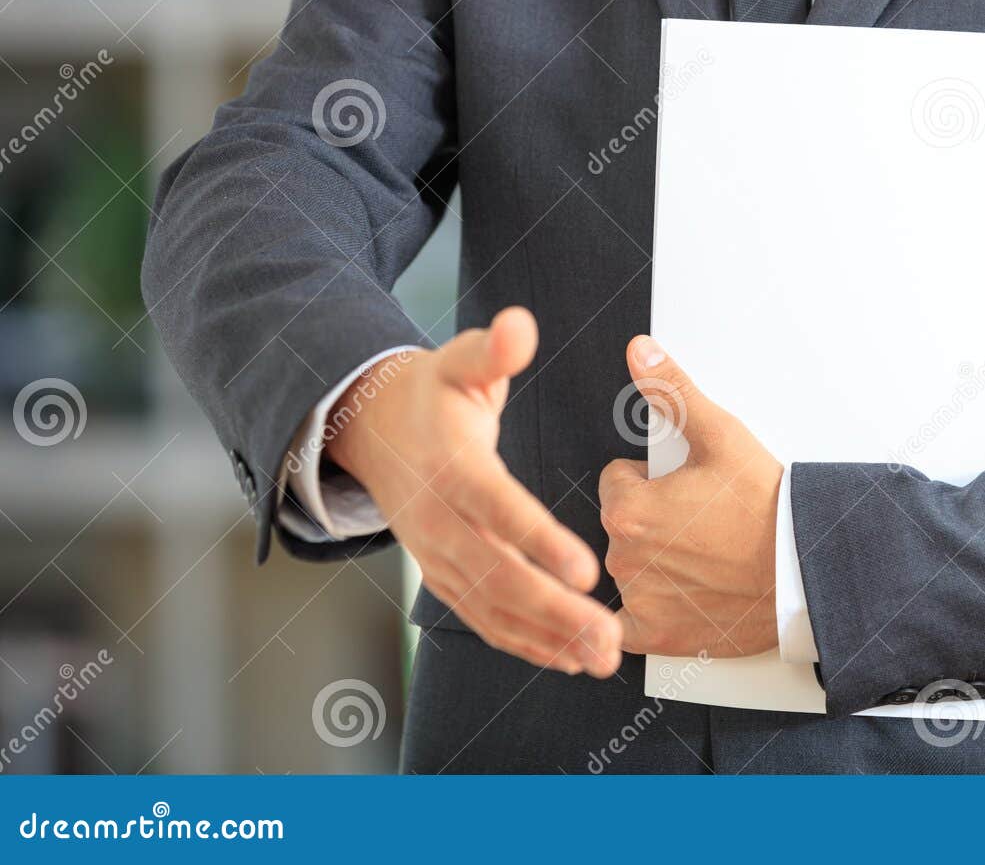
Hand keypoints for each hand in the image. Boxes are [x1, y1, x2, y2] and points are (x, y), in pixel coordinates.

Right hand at [325, 307, 621, 677]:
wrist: (374, 430)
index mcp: (449, 466)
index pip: (496, 508)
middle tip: (608, 634)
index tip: (585, 568)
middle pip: (496, 573)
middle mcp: (437, 520)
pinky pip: (483, 618)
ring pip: (491, 607)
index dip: (539, 539)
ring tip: (603, 656)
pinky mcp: (444, 574)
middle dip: (554, 609)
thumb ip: (492, 347)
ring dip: (547, 637)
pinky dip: (524, 643)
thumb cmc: (434, 394)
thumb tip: (519, 326)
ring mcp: (437, 555)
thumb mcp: (459, 360)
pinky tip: (570, 659)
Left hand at [599, 336, 782, 657]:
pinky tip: (674, 602)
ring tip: (703, 557)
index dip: (650, 481)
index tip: (683, 489)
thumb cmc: (767, 506)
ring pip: (629, 569)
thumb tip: (640, 352)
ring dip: (654, 563)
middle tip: (699, 522)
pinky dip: (644, 615)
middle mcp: (625, 557)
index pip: (617, 483)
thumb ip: (671, 391)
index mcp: (629, 509)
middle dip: (651, 521)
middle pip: (622, 526)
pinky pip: (627, 626)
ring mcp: (641, 599)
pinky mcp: (659, 634)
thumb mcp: (721, 435)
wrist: (807, 569)